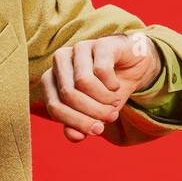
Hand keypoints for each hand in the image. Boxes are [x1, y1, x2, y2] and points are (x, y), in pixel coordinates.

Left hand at [40, 33, 161, 143]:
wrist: (131, 67)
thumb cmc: (105, 91)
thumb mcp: (92, 113)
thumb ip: (79, 127)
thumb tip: (74, 136)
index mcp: (50, 78)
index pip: (54, 107)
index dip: (77, 122)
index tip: (97, 130)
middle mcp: (60, 61)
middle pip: (68, 95)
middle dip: (92, 112)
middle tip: (110, 117)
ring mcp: (79, 49)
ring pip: (83, 82)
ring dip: (104, 99)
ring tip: (114, 102)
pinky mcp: (100, 44)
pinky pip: (101, 70)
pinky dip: (112, 85)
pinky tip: (116, 86)